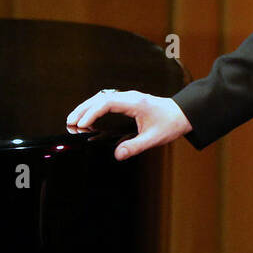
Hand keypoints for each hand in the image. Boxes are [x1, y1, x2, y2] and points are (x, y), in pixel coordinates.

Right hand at [65, 90, 192, 160]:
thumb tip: (118, 154)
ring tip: (74, 119)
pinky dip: (95, 107)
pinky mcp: (129, 101)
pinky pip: (107, 101)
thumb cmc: (171, 123)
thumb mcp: (154, 138)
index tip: (81, 123)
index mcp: (135, 103)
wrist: (183, 114)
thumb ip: (135, 147)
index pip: (107, 103)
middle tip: (69, 122)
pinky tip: (89, 117)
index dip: (91, 113)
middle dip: (83, 109)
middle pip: (100, 98)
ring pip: (102, 98)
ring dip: (87, 107)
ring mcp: (129, 98)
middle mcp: (130, 97)